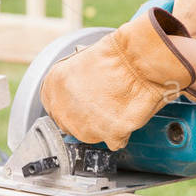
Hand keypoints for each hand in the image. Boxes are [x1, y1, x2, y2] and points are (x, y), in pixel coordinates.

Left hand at [41, 7, 195, 150]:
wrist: (141, 58)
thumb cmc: (118, 54)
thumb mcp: (82, 62)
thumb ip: (72, 84)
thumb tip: (77, 97)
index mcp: (53, 85)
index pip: (54, 106)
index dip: (72, 105)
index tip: (84, 103)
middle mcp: (64, 107)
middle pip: (70, 124)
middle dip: (86, 117)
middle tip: (105, 105)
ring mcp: (85, 125)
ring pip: (91, 135)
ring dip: (104, 126)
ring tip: (119, 105)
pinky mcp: (108, 134)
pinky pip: (115, 141)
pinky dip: (123, 132)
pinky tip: (129, 114)